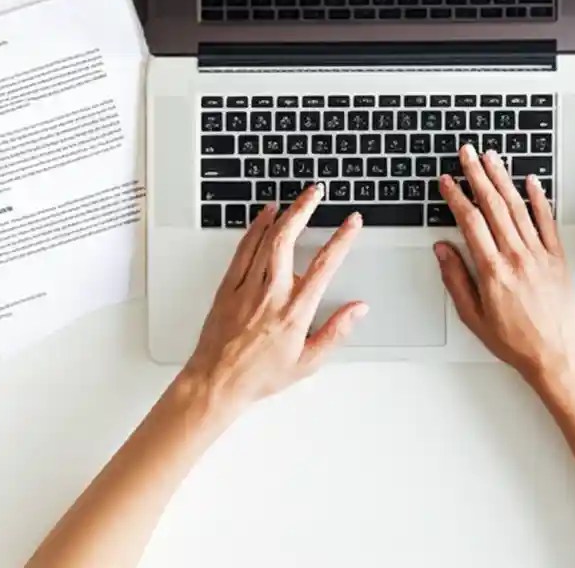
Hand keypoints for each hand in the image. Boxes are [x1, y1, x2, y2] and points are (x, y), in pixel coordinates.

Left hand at [181, 185, 366, 407]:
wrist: (217, 382)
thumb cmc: (259, 376)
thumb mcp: (308, 362)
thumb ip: (336, 331)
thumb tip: (358, 309)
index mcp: (294, 312)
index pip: (323, 266)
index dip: (341, 239)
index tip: (351, 222)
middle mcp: (271, 294)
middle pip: (288, 239)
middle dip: (305, 210)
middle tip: (317, 193)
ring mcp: (246, 288)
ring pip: (265, 240)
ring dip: (284, 214)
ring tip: (297, 199)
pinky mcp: (228, 287)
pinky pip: (243, 250)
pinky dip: (255, 229)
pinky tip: (264, 216)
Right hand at [433, 145, 574, 383]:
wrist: (556, 354)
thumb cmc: (516, 341)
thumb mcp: (473, 317)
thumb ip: (456, 279)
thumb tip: (443, 250)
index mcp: (493, 270)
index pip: (470, 222)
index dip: (456, 197)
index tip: (447, 181)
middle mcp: (517, 256)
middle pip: (493, 205)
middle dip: (478, 175)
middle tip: (467, 154)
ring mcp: (539, 254)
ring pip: (518, 207)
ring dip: (503, 178)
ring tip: (492, 158)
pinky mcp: (557, 257)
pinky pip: (547, 221)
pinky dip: (539, 198)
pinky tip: (531, 181)